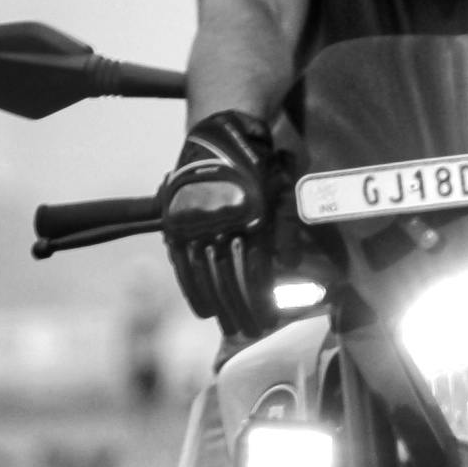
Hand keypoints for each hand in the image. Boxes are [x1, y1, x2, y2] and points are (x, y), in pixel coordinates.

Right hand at [158, 111, 277, 334]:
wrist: (218, 133)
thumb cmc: (258, 164)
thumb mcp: (279, 190)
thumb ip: (284, 228)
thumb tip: (290, 264)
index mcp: (247, 215)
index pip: (253, 269)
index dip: (260, 299)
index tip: (267, 321)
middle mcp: (218, 221)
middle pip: (228, 277)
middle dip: (239, 309)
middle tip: (249, 332)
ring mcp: (194, 222)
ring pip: (204, 274)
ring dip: (217, 305)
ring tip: (226, 326)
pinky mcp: (176, 221)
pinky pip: (181, 263)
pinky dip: (191, 288)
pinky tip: (200, 308)